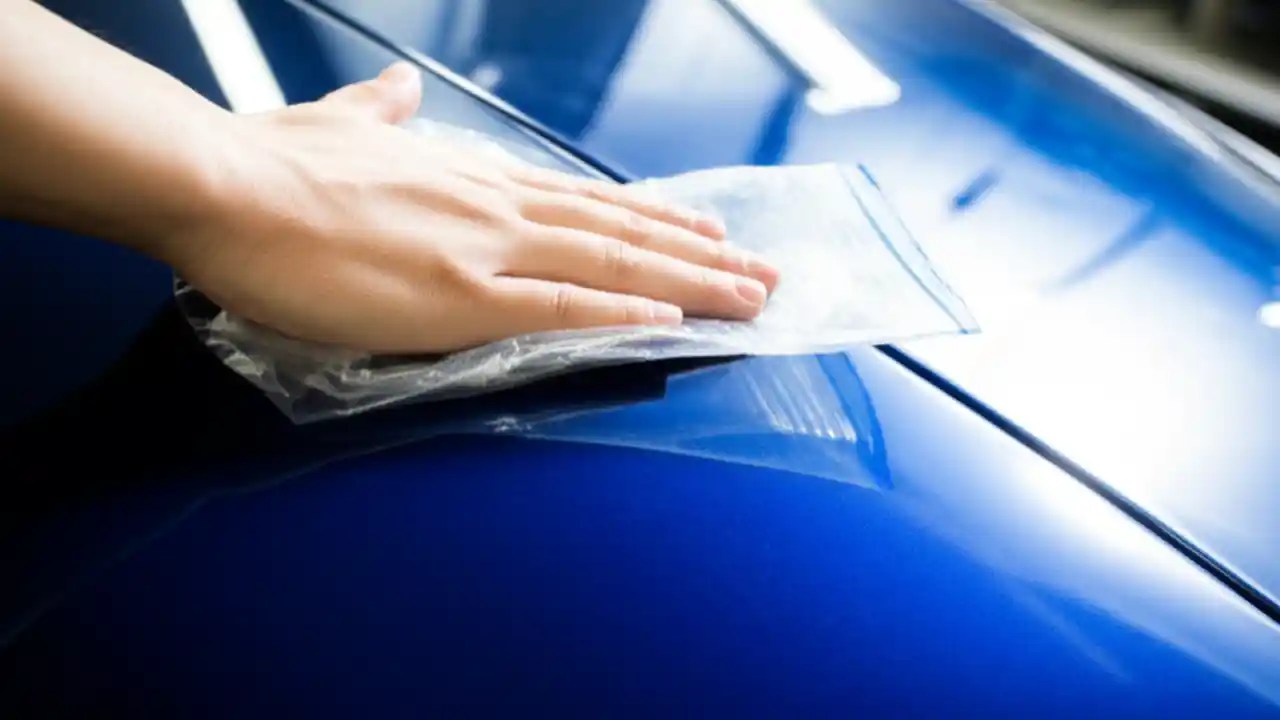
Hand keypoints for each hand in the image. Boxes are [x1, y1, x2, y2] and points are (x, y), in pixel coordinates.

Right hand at [168, 62, 779, 353]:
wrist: (226, 183)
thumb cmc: (273, 160)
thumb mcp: (339, 124)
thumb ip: (381, 112)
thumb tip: (400, 90)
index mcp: (470, 177)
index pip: (582, 200)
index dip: (650, 217)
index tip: (701, 227)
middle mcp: (496, 208)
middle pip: (620, 230)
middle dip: (700, 254)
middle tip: (764, 269)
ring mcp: (485, 250)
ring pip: (612, 264)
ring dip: (690, 283)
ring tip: (751, 295)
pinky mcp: (459, 296)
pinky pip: (561, 305)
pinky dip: (623, 313)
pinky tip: (673, 321)